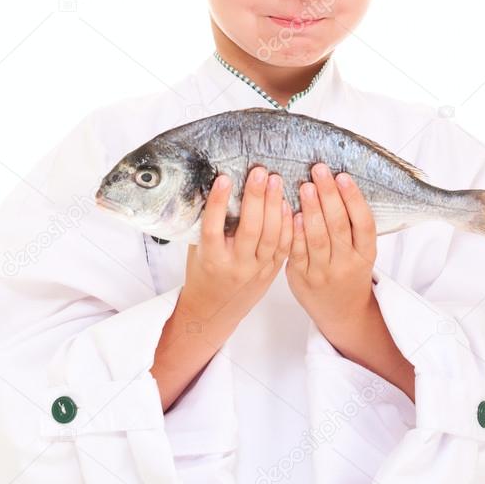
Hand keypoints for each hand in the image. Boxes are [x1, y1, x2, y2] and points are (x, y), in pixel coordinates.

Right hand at [182, 166, 292, 325]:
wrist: (214, 310)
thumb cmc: (203, 273)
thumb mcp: (196, 249)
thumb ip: (204, 223)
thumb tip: (212, 184)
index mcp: (211, 259)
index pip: (213, 228)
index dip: (218, 203)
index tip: (224, 179)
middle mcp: (236, 266)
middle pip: (249, 229)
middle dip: (256, 198)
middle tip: (259, 173)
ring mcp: (257, 270)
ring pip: (271, 236)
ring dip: (274, 206)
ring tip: (275, 181)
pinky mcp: (272, 271)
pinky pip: (284, 246)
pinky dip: (288, 224)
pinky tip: (286, 203)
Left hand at [285, 162, 376, 329]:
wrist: (342, 312)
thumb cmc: (350, 272)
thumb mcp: (361, 252)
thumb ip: (351, 225)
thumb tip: (336, 183)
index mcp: (366, 254)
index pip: (364, 224)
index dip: (354, 199)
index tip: (343, 176)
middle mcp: (347, 264)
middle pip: (338, 226)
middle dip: (328, 195)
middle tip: (319, 170)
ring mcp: (323, 273)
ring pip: (317, 238)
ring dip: (310, 209)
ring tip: (305, 185)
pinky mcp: (302, 278)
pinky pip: (297, 251)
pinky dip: (294, 231)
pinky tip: (291, 212)